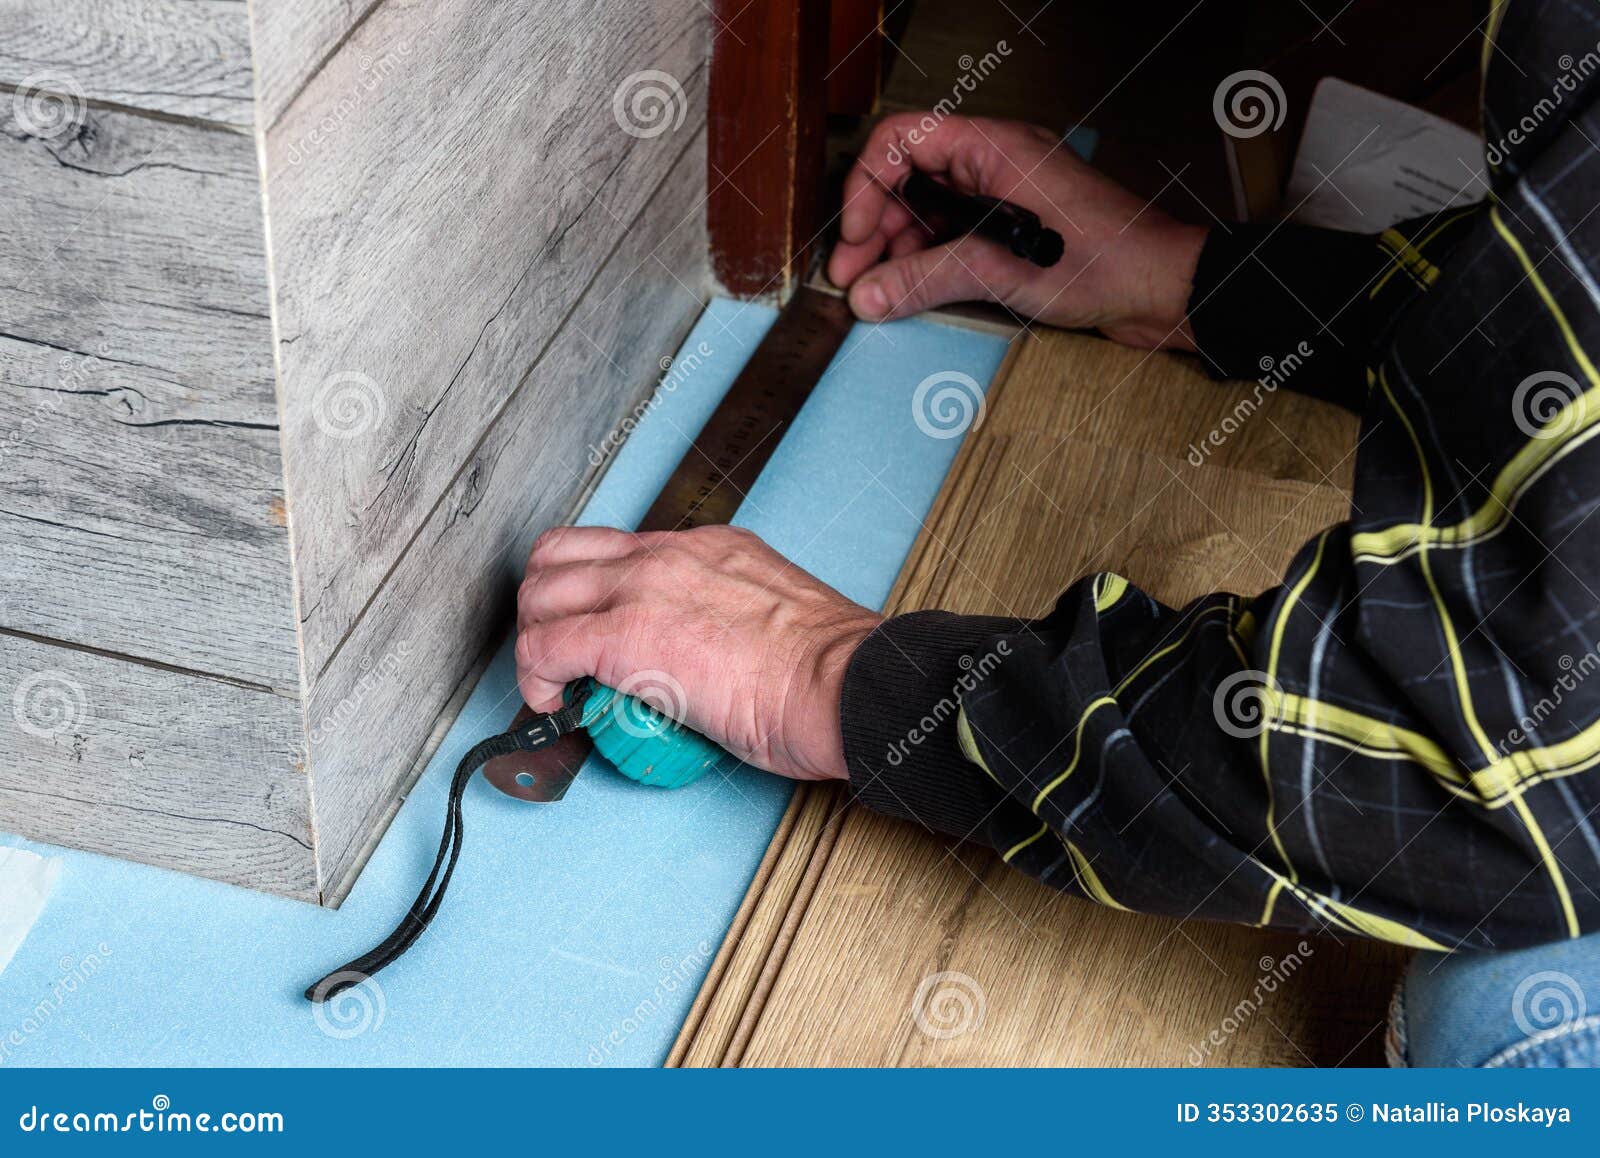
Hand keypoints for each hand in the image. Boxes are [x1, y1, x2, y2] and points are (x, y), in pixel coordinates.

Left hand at [515, 525, 881, 780]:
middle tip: (556, 656)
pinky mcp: (624, 635)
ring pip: (540, 591)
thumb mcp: (773, 615)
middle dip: (543, 605)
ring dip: (532, 637)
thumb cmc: (827, 669)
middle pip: (561, 556)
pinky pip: (543, 646)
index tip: (593, 635)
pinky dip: (534, 676)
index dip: (589, 592)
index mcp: (705, 547)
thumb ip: (735, 620)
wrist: (843, 681)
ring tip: (552, 681)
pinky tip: (553, 703)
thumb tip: (720, 660)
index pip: (616, 550)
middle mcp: (665, 555)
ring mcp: (641, 589)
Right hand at [828, 113, 1205, 348]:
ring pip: (927, 214)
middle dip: (874, 229)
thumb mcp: (1006, 271)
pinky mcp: (1011, 234)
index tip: (855, 238)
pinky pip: (952, 238)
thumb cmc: (1111, 262)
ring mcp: (1003, 199)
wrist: (1166, 290)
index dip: (869, 186)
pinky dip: (925, 263)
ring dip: (896, 251)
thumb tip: (869, 293)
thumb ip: (929, 279)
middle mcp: (996, 165)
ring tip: (875, 294)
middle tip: (851, 278)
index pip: (904, 140)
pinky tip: (909, 293)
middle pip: (908, 181)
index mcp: (995, 148)